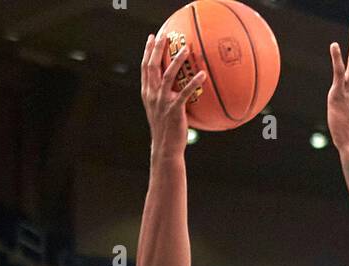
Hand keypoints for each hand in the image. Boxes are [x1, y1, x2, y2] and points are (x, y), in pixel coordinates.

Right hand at [141, 31, 205, 158]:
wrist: (165, 148)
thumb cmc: (165, 130)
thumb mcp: (159, 110)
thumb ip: (163, 96)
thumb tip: (176, 86)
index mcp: (147, 93)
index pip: (145, 68)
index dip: (148, 51)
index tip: (152, 37)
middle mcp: (152, 95)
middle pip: (153, 66)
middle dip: (158, 48)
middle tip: (164, 34)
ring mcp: (162, 102)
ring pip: (168, 75)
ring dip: (177, 61)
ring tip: (185, 49)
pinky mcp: (174, 110)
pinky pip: (185, 92)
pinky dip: (194, 83)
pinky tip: (203, 75)